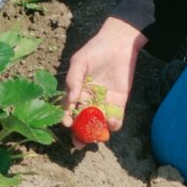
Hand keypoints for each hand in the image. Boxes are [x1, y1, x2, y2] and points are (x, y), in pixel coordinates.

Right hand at [62, 16, 147, 148]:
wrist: (119, 42)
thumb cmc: (95, 49)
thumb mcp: (80, 61)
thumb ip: (73, 79)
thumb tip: (70, 100)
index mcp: (77, 91)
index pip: (69, 109)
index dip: (66, 118)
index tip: (66, 123)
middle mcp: (89, 100)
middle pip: (82, 121)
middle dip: (80, 134)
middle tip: (79, 144)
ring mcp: (104, 102)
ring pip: (99, 123)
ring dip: (97, 131)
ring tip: (97, 135)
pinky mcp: (119, 101)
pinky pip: (116, 117)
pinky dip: (114, 124)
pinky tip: (112, 123)